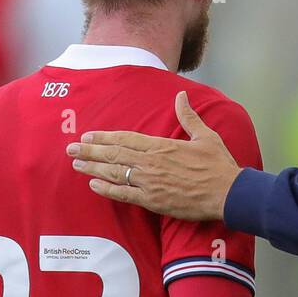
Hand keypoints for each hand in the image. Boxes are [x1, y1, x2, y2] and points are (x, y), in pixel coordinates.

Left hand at [67, 91, 241, 220]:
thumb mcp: (205, 136)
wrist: (228, 193)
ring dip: (93, 169)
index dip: (105, 138)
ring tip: (76, 165)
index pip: (126, 139)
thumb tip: (181, 96)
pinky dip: (107, 190)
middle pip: (114, 155)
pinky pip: (124, 194)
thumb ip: (189, 117)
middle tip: (70, 150)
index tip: (88, 136)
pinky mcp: (153, 200)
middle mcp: (151, 162)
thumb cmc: (218, 165)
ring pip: (114, 173)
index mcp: (162, 146)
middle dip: (90, 152)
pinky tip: (93, 186)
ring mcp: (150, 182)